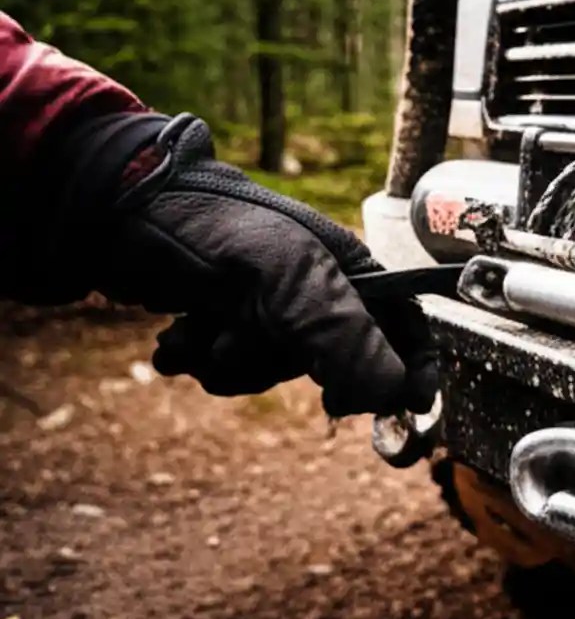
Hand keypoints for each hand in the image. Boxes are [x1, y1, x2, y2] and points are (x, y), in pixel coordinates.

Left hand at [97, 114, 436, 416]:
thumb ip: (343, 336)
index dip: (410, 370)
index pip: (405, 327)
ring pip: (273, 374)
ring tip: (202, 327)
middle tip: (245, 338)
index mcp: (348, 269)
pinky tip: (180, 336)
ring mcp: (270, 311)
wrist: (120, 209)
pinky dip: (200, 359)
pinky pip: (231, 373)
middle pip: (332, 366)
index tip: (404, 409)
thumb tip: (392, 394)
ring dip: (230, 361)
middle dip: (278, 363)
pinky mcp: (227, 324)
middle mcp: (315, 292)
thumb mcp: (289, 277)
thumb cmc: (215, 224)